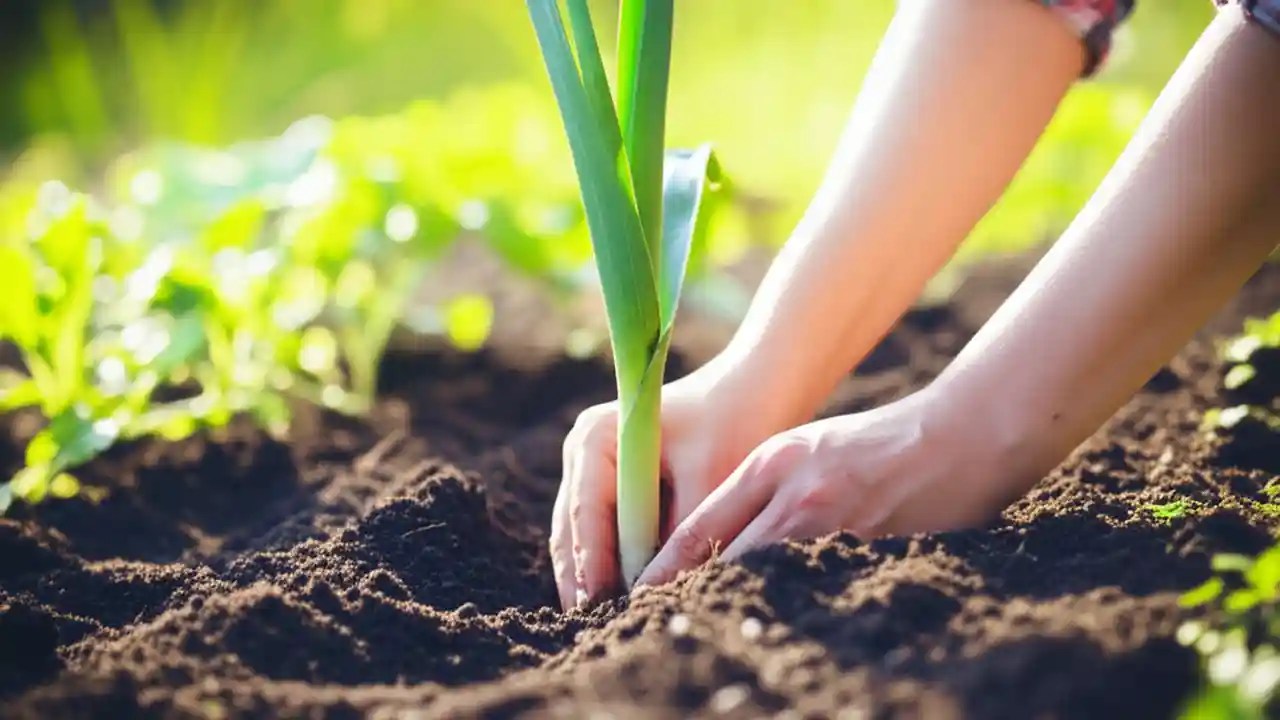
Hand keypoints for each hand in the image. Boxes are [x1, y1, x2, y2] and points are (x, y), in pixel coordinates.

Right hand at [551, 357, 802, 608]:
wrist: (751, 391)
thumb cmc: (732, 423)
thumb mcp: (709, 477)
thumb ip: (681, 531)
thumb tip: (658, 587)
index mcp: (597, 437)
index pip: (587, 508)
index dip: (593, 559)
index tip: (600, 602)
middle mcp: (584, 450)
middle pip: (573, 525)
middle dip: (581, 575)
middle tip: (589, 624)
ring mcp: (593, 467)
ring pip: (581, 533)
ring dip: (590, 574)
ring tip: (598, 620)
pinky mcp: (612, 484)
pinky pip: (603, 531)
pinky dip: (609, 561)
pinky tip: (618, 598)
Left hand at [635, 386, 1026, 587]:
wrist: (955, 439)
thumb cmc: (869, 444)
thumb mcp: (800, 450)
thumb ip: (756, 488)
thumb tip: (707, 545)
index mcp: (774, 463)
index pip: (701, 528)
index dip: (663, 569)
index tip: (636, 596)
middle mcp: (798, 497)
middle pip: (724, 562)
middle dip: (688, 595)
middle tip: (656, 622)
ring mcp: (836, 528)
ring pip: (764, 580)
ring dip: (732, 604)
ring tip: (702, 626)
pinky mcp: (869, 555)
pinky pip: (813, 590)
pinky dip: (787, 607)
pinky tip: (772, 622)